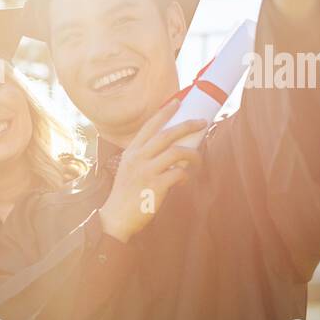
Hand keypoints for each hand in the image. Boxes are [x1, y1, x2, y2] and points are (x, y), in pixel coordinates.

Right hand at [98, 100, 204, 242]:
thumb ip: (144, 158)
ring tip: (198, 159)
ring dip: (193, 154)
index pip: (149, 126)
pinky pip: (179, 174)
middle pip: (166, 134)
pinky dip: (186, 176)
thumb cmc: (126, 194)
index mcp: (131, 152)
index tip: (177, 102)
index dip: (164, 112)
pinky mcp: (155, 186)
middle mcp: (138, 158)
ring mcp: (146, 171)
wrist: (117, 217)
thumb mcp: (129, 170)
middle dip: (187, 125)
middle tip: (202, 122)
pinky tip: (184, 181)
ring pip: (177, 152)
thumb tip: (172, 152)